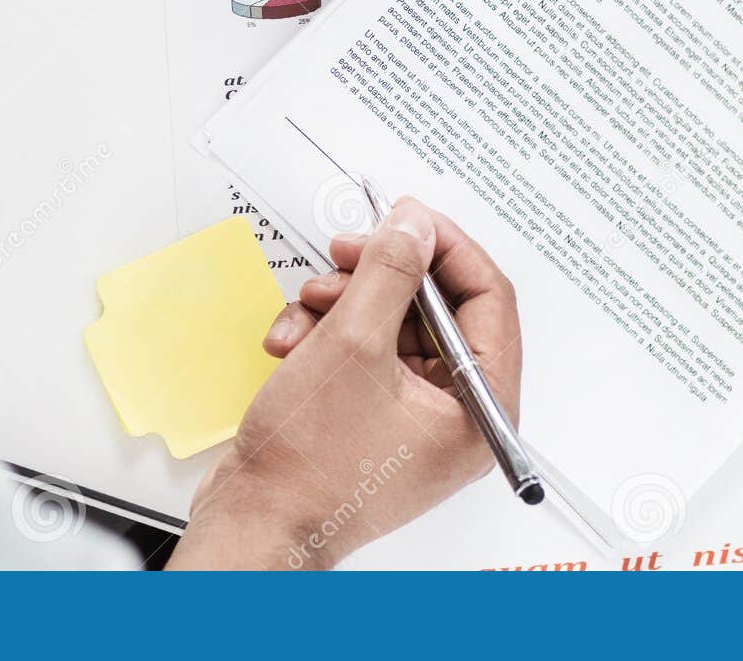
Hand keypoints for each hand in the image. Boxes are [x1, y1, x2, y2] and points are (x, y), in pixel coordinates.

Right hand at [168, 198, 521, 569]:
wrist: (253, 524)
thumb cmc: (308, 469)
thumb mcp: (354, 343)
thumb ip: (390, 272)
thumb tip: (415, 226)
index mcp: (481, 409)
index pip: (489, 299)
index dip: (446, 247)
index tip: (409, 218)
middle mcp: (457, 416)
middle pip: (437, 308)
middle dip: (380, 277)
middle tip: (346, 254)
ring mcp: (416, 418)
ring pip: (394, 324)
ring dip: (344, 304)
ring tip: (308, 311)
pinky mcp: (376, 418)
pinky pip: (367, 353)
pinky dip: (329, 336)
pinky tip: (295, 343)